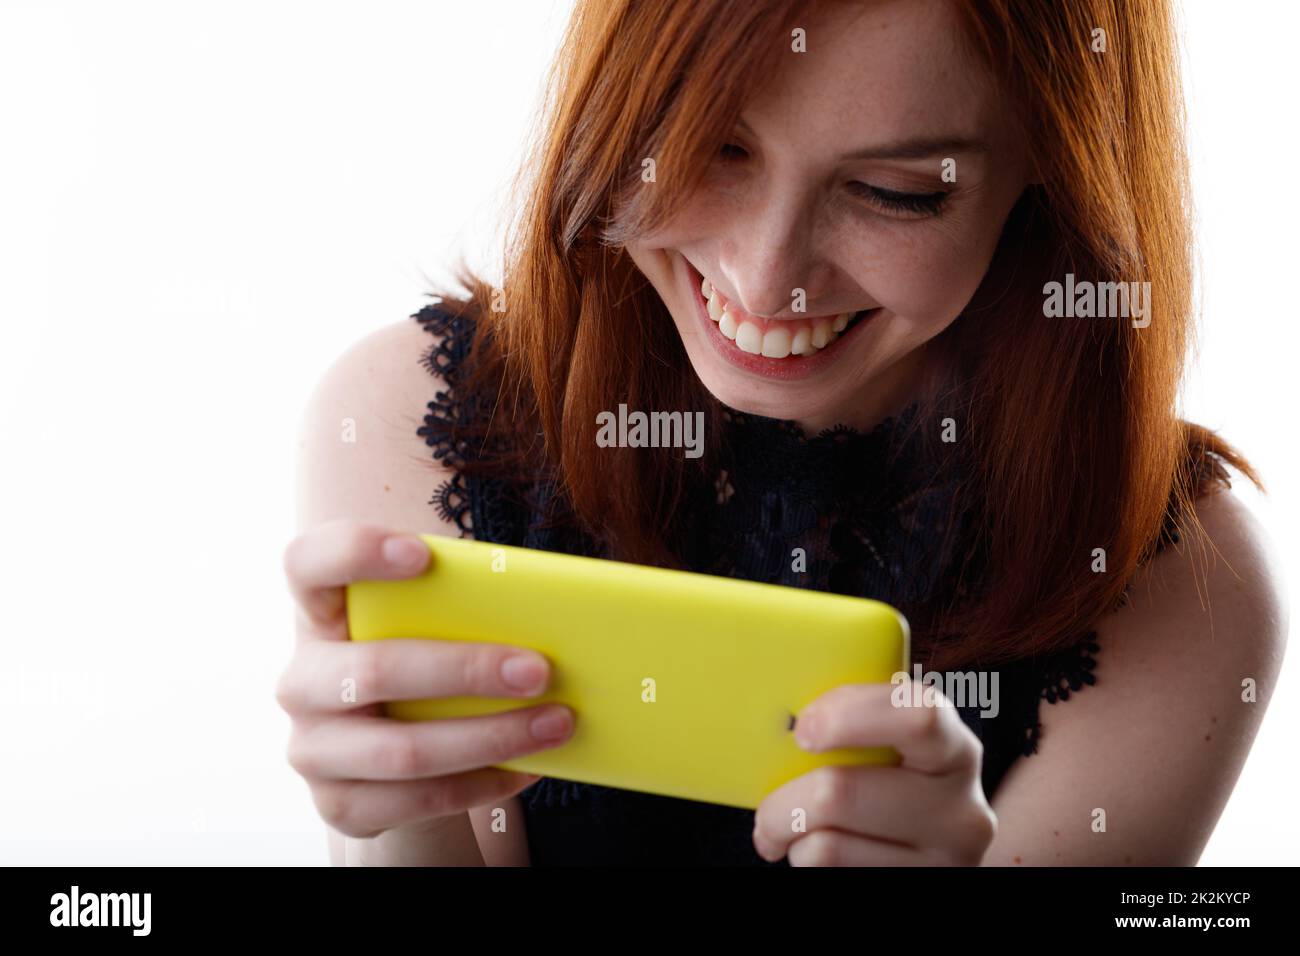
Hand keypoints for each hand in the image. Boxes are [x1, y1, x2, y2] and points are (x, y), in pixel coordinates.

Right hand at [276, 519, 575, 839]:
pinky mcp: (338, 802)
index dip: (356, 552)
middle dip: (467, 671)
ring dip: (492, 737)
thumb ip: (460, 604)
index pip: (308, 563)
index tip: (422, 554)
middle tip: (540, 669)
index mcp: (319, 612)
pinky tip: (528, 768)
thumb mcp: (426, 626)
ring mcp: (312, 747)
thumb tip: (549, 612)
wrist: (385, 749)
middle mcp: (303, 680)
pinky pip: (417, 801)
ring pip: (405, 749)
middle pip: (377, 669)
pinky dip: (482, 784)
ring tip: (556, 723)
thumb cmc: (419, 660)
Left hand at [752, 677, 995, 864]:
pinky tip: (815, 850)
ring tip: (788, 832)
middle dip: (784, 801)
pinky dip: (808, 861)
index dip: (848, 715)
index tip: (803, 731)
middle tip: (767, 809)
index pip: (919, 716)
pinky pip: (832, 872)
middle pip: (841, 792)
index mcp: (955, 749)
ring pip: (827, 845)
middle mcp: (961, 810)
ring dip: (790, 837)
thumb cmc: (898, 783)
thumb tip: (779, 713)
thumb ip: (857, 720)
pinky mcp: (918, 886)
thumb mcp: (895, 746)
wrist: (934, 849)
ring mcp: (944, 860)